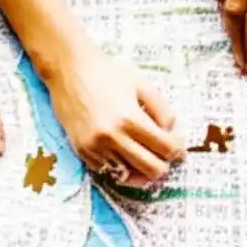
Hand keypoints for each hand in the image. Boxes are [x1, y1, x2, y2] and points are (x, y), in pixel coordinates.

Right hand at [45, 48, 182, 186]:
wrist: (68, 70)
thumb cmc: (107, 73)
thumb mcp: (142, 85)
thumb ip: (162, 111)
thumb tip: (170, 134)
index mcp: (130, 119)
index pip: (166, 148)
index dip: (178, 150)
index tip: (178, 148)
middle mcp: (112, 137)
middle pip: (152, 170)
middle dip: (163, 164)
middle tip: (162, 155)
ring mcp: (95, 147)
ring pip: (130, 176)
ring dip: (140, 168)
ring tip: (143, 154)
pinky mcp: (82, 152)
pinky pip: (109, 172)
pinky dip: (120, 166)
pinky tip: (123, 151)